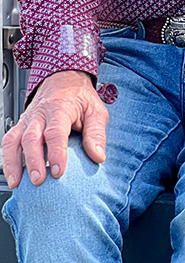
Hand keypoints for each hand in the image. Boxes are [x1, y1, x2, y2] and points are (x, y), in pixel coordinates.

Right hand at [2, 70, 107, 188]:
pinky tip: (13, 176)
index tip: (59, 172)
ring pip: (14, 140)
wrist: (64, 78)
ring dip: (14, 163)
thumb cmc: (80, 96)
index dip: (56, 153)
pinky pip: (9, 141)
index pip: (55, 132)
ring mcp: (27, 119)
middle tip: (39, 180)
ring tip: (18, 183)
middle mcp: (40, 114)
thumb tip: (98, 156)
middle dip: (33, 161)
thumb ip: (96, 134)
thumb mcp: (96, 110)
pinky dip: (8, 159)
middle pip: (31, 138)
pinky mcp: (21, 125)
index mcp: (60, 108)